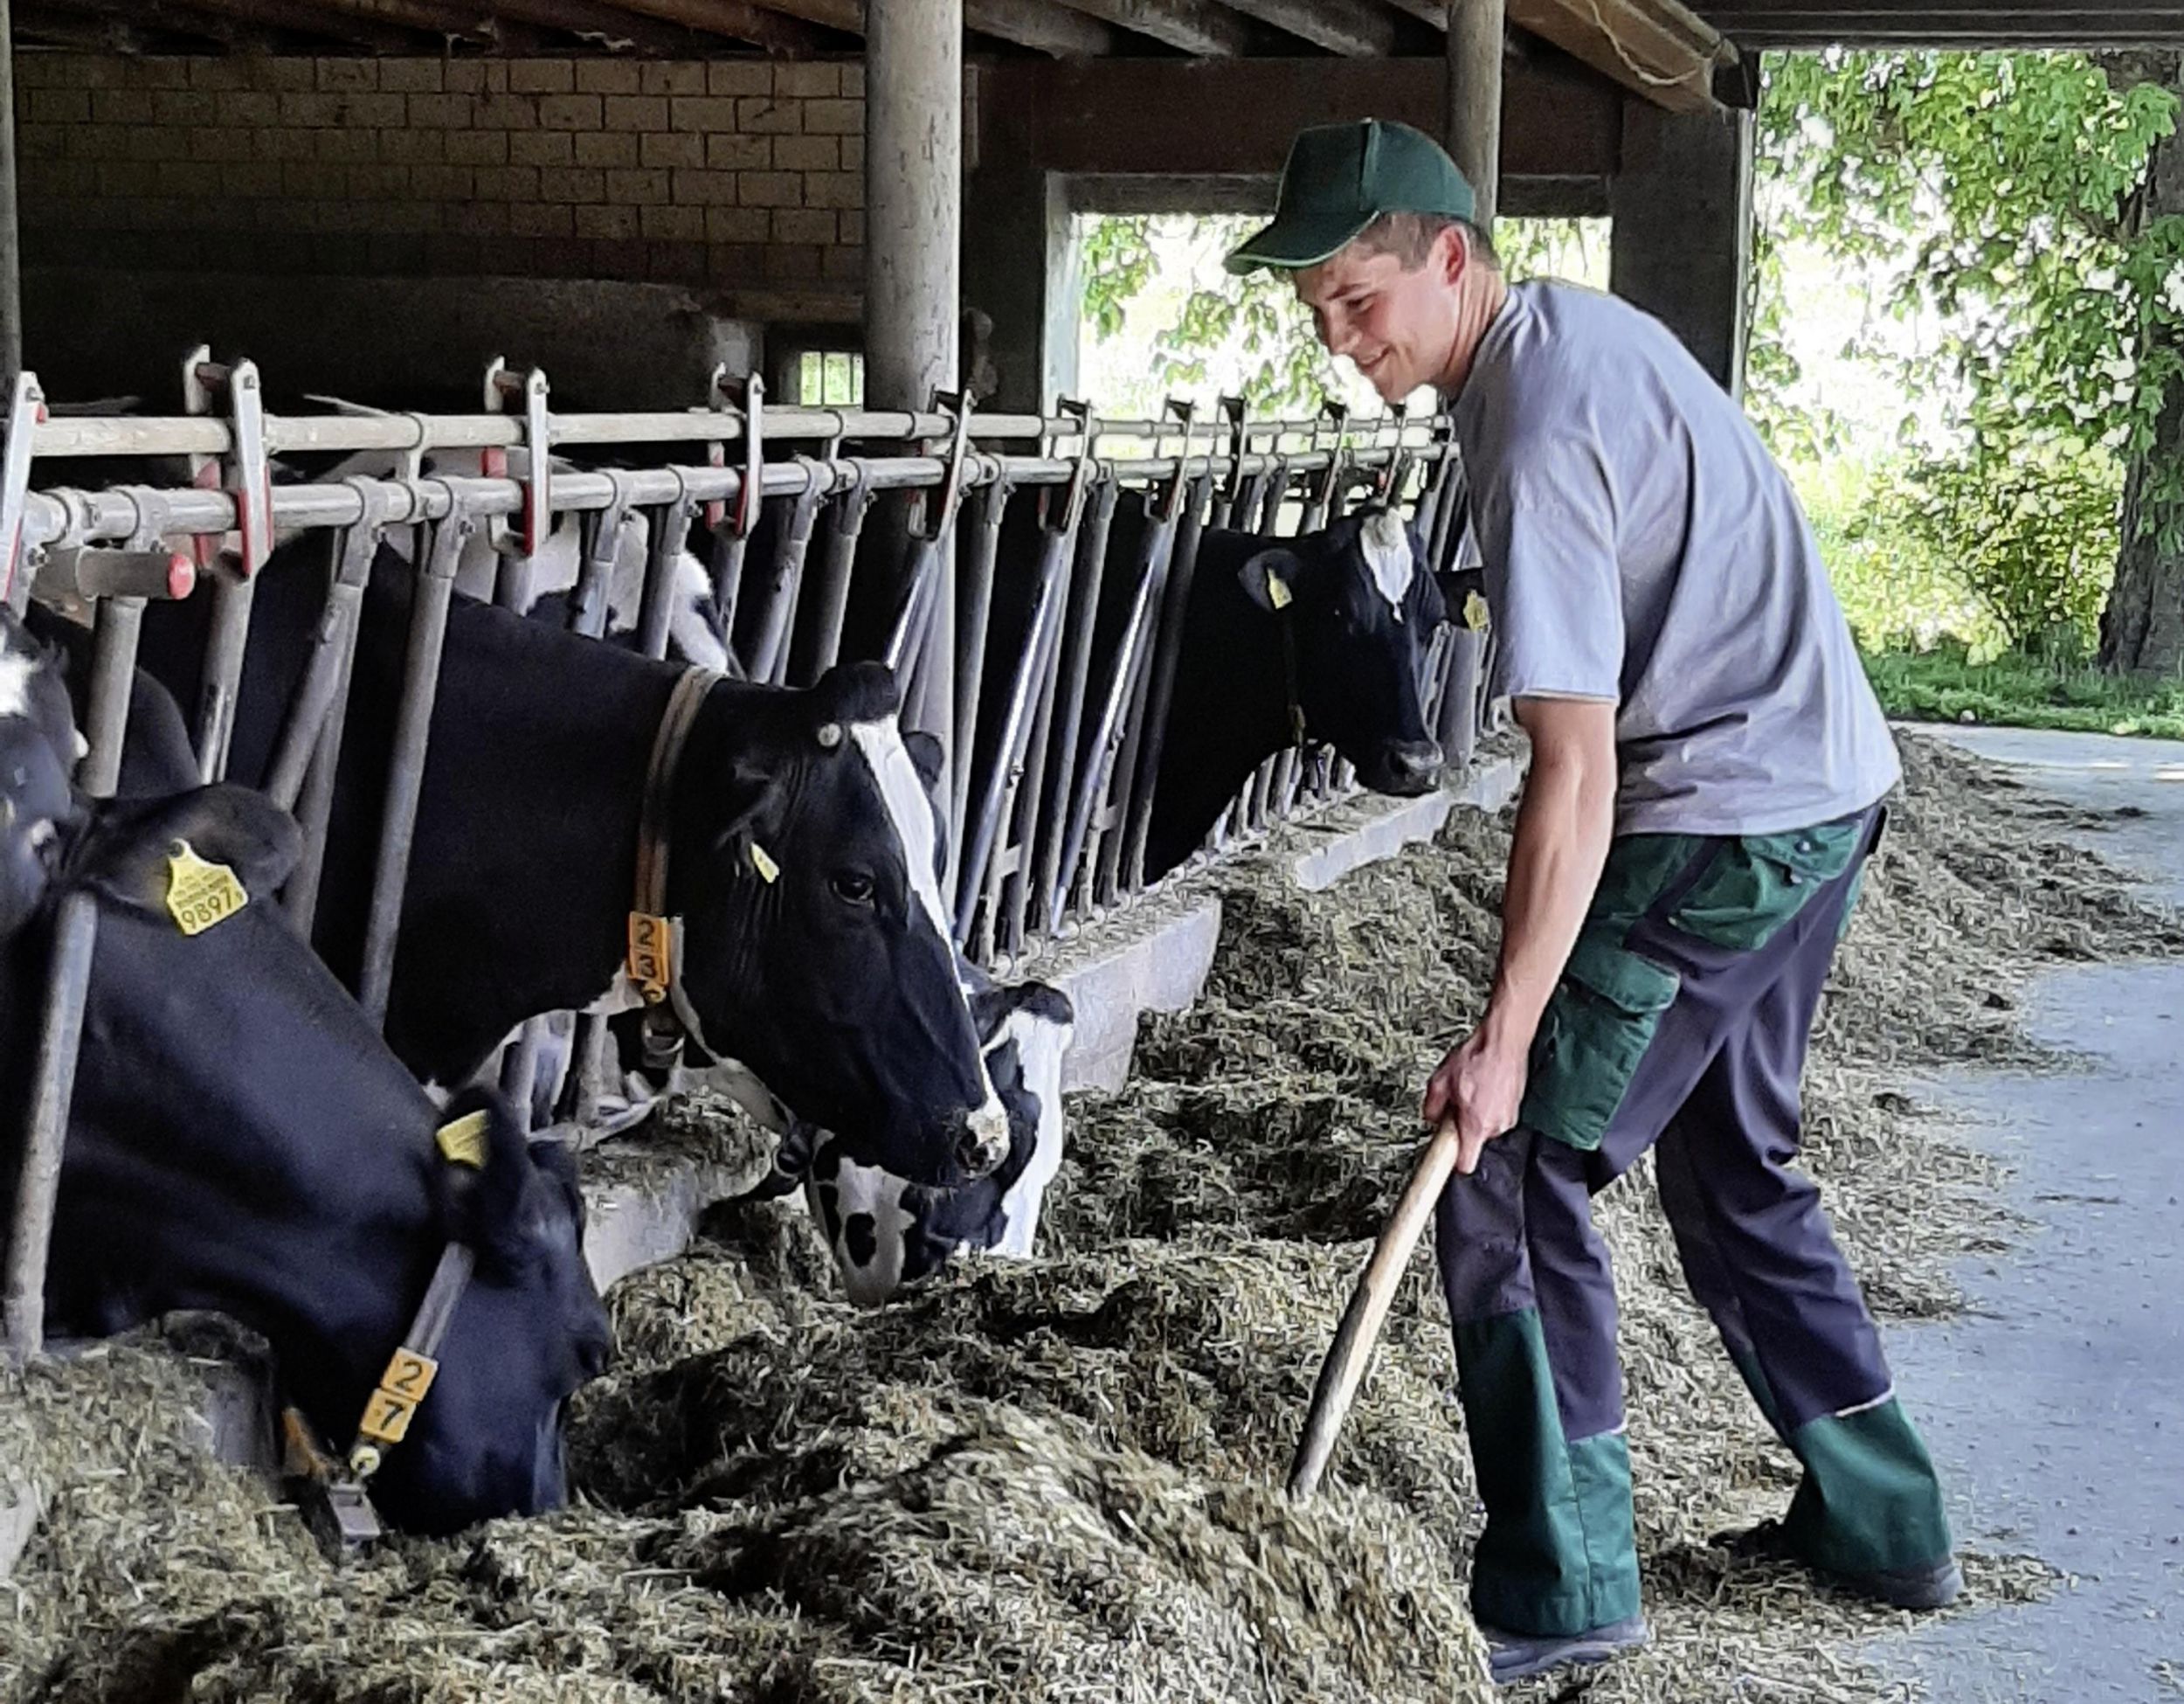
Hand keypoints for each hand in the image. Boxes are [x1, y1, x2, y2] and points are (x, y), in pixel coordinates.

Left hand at [1421, 1025, 1528, 1175]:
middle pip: (1472, 1141)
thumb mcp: (1440, 1081)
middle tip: (1456, 1105)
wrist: (1503, 1042)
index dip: (1453, 1161)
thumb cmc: (1477, 1058)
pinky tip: (1484, 1086)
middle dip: (1461, 1127)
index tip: (1446, 1158)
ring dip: (1476, 1114)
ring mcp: (1509, 1118)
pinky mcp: (1515, 1108)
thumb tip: (1431, 1116)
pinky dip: (1488, 1105)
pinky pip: (1496, 1115)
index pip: (1466, 1164)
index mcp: (1477, 1125)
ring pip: (1484, 1127)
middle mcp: (1496, 1126)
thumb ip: (1432, 1106)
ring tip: (1472, 1090)